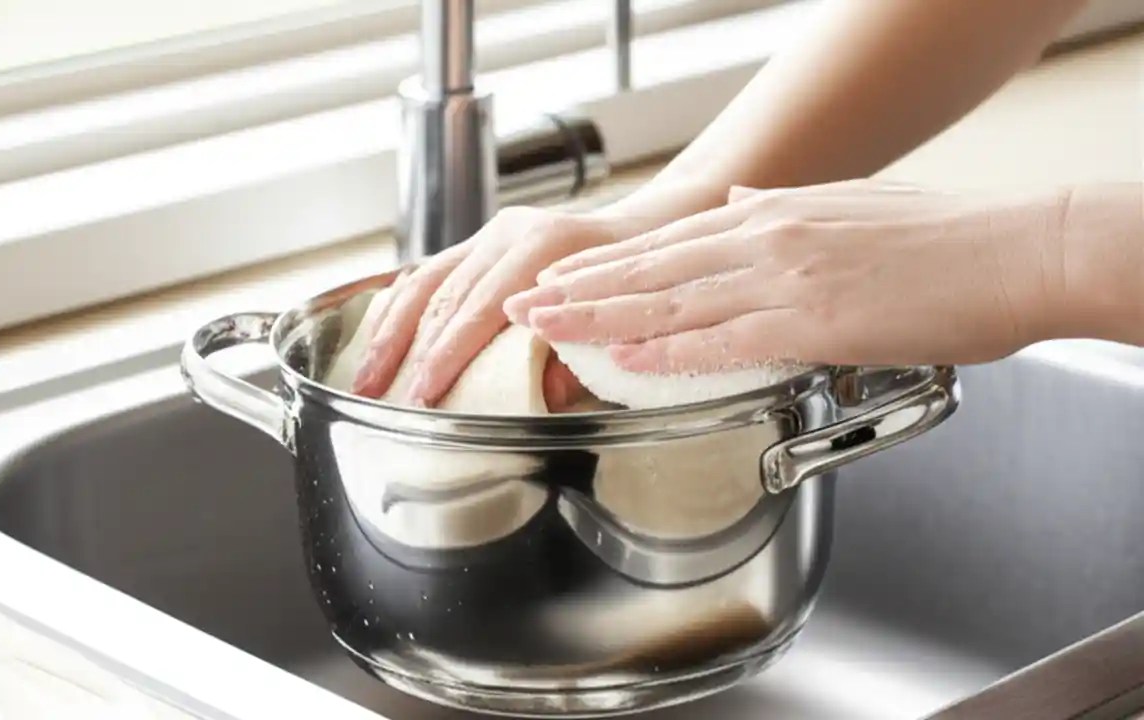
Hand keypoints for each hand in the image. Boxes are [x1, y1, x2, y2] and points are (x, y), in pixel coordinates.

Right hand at [353, 206, 649, 407]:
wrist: (640, 236)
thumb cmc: (628, 288)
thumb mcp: (613, 327)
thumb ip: (576, 361)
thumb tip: (534, 394)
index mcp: (545, 246)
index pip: (481, 308)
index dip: (448, 355)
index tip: (424, 394)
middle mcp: (511, 233)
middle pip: (444, 294)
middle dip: (408, 351)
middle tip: (384, 396)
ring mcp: (490, 234)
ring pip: (425, 282)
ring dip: (390, 334)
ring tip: (367, 379)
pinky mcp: (478, 243)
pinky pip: (428, 275)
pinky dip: (399, 310)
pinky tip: (378, 342)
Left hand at [506, 180, 1068, 372]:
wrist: (1016, 251)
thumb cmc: (942, 240)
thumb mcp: (848, 208)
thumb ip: (781, 211)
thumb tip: (736, 201)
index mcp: (773, 217)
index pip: (667, 243)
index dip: (606, 264)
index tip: (559, 275)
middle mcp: (766, 240)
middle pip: (651, 269)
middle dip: (579, 288)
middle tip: (520, 302)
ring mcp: (786, 279)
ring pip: (671, 301)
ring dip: (600, 317)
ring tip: (544, 327)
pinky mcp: (815, 321)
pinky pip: (725, 340)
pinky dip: (668, 351)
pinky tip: (625, 358)